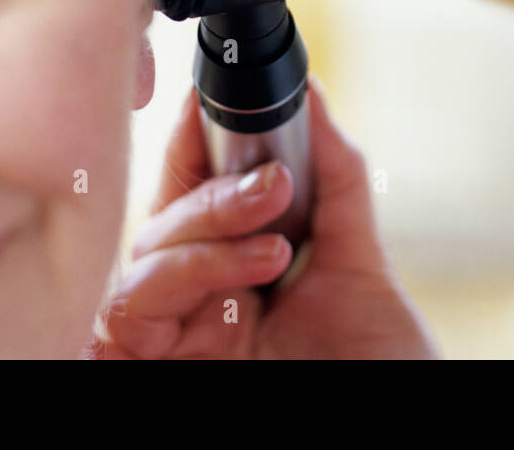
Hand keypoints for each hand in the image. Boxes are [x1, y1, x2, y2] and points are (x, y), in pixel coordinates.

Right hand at [89, 77, 438, 357]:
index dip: (199, 139)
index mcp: (240, 271)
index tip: (217, 97)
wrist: (391, 437)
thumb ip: (337, 185)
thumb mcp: (363, 272)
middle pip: (160, 218)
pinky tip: (241, 290)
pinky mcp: (145, 369)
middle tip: (274, 184)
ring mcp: (172, 342)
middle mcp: (197, 304)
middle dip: (211, 191)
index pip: (197, 189)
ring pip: (140, 261)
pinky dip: (178, 289)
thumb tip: (315, 100)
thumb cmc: (376, 375)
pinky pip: (122, 316)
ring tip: (275, 248)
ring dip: (206, 237)